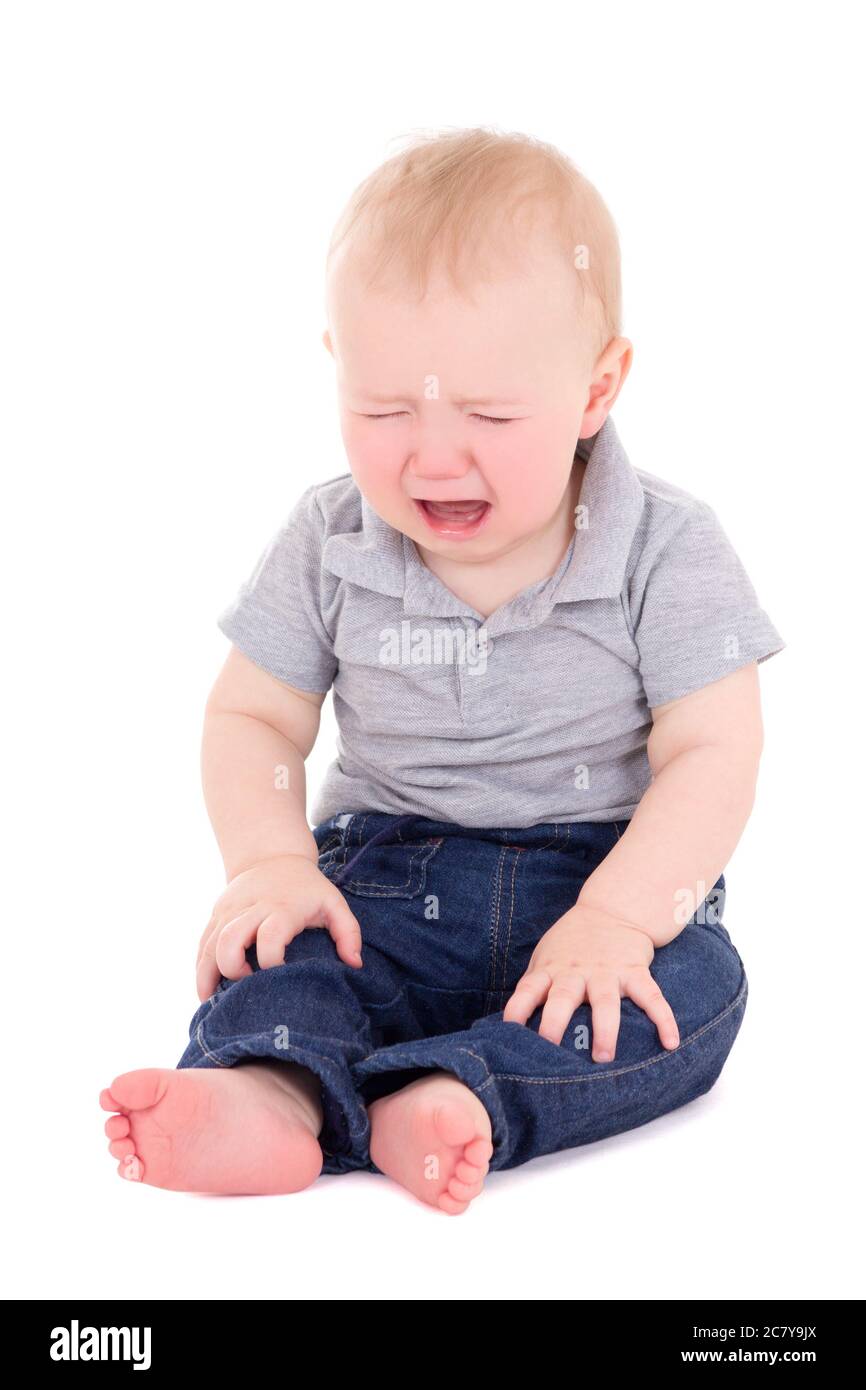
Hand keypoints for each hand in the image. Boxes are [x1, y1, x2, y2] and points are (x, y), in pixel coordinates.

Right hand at [196, 853, 362, 1001]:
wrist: (271, 856)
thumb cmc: (307, 887)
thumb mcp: (334, 903)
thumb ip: (349, 933)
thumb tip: (355, 965)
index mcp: (281, 908)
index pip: (269, 939)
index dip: (272, 965)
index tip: (280, 980)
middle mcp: (249, 909)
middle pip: (229, 941)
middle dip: (234, 971)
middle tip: (249, 986)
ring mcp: (228, 912)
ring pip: (208, 946)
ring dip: (210, 976)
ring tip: (220, 999)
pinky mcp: (215, 916)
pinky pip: (201, 945)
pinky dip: (200, 970)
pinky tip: (206, 991)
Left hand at [502, 902, 679, 1061]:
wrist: (612, 909)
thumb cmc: (572, 943)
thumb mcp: (546, 957)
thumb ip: (535, 986)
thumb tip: (515, 1025)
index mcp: (551, 969)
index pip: (527, 990)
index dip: (516, 1010)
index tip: (509, 1032)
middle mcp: (576, 972)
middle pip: (563, 998)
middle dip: (555, 1023)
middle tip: (552, 1050)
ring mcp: (607, 971)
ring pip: (605, 1002)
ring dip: (605, 1029)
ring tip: (603, 1057)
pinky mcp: (635, 971)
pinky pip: (651, 997)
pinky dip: (663, 1020)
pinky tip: (670, 1043)